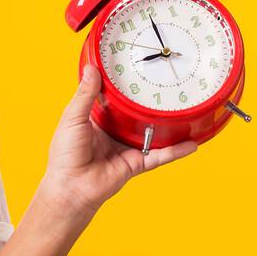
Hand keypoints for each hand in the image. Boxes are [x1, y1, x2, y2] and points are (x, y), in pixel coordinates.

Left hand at [39, 65, 198, 215]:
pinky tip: (191, 143)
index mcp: (97, 120)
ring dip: (168, 125)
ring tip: (186, 110)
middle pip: (136, 115)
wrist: (71, 187)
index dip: (123, 86)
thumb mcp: (73, 118)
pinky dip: (175, 151)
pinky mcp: (136, 163)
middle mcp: (113, 132)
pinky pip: (159, 156)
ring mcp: (126, 147)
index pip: (114, 99)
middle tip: (167, 85)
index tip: (136, 69)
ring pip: (152, 134)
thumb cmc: (65, 155)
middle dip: (150, 103)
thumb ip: (85, 95)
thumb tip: (91, 69)